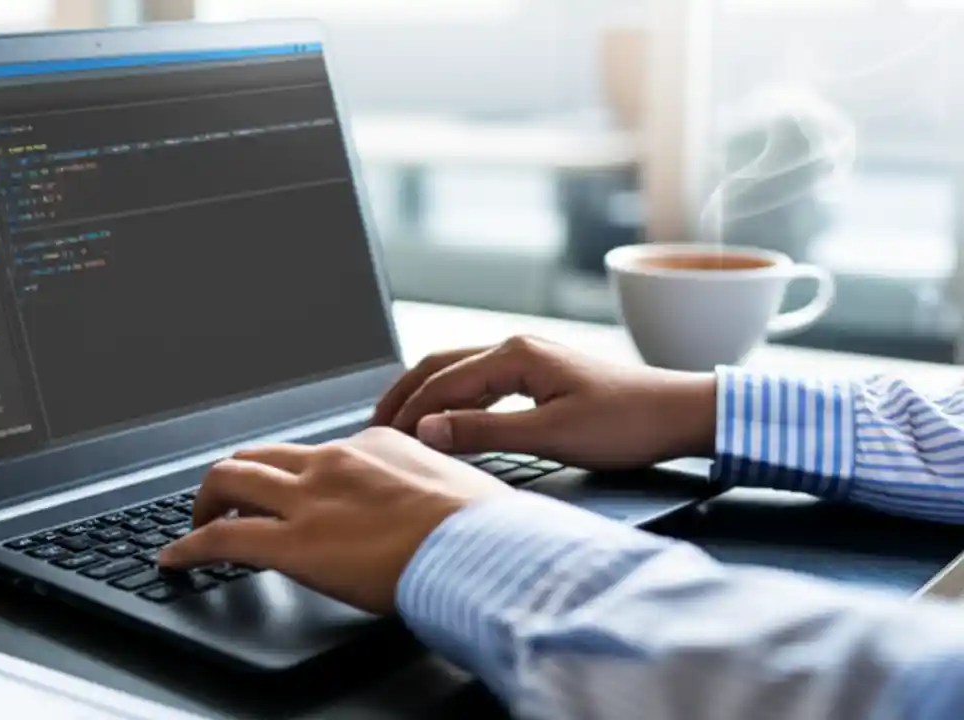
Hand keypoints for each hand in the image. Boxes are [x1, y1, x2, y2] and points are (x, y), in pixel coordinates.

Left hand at [157, 427, 510, 612]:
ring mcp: (309, 500)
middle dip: (231, 478)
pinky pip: (222, 539)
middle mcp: (332, 462)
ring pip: (229, 481)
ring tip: (194, 525)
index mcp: (372, 445)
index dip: (288, 475)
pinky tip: (176, 558)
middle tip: (221, 502)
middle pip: (257, 455)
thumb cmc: (481, 527)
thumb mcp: (452, 485)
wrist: (482, 548)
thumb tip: (425, 507)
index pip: (312, 452)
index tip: (285, 491)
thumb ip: (420, 487)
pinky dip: (189, 547)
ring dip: (203, 503)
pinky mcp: (294, 543)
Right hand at [371, 336, 716, 468]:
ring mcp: (528, 359)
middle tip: (372, 427)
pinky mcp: (540, 375)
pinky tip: (445, 418)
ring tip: (397, 422)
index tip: (380, 440)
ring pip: (457, 371)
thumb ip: (486, 432)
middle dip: (402, 394)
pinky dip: (451, 399)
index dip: (406, 411)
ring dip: (424, 395)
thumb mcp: (552, 435)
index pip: (440, 382)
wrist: (680, 413)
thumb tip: (428, 430)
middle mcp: (516, 348)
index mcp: (514, 356)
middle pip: (439, 366)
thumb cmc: (627, 423)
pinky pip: (479, 382)